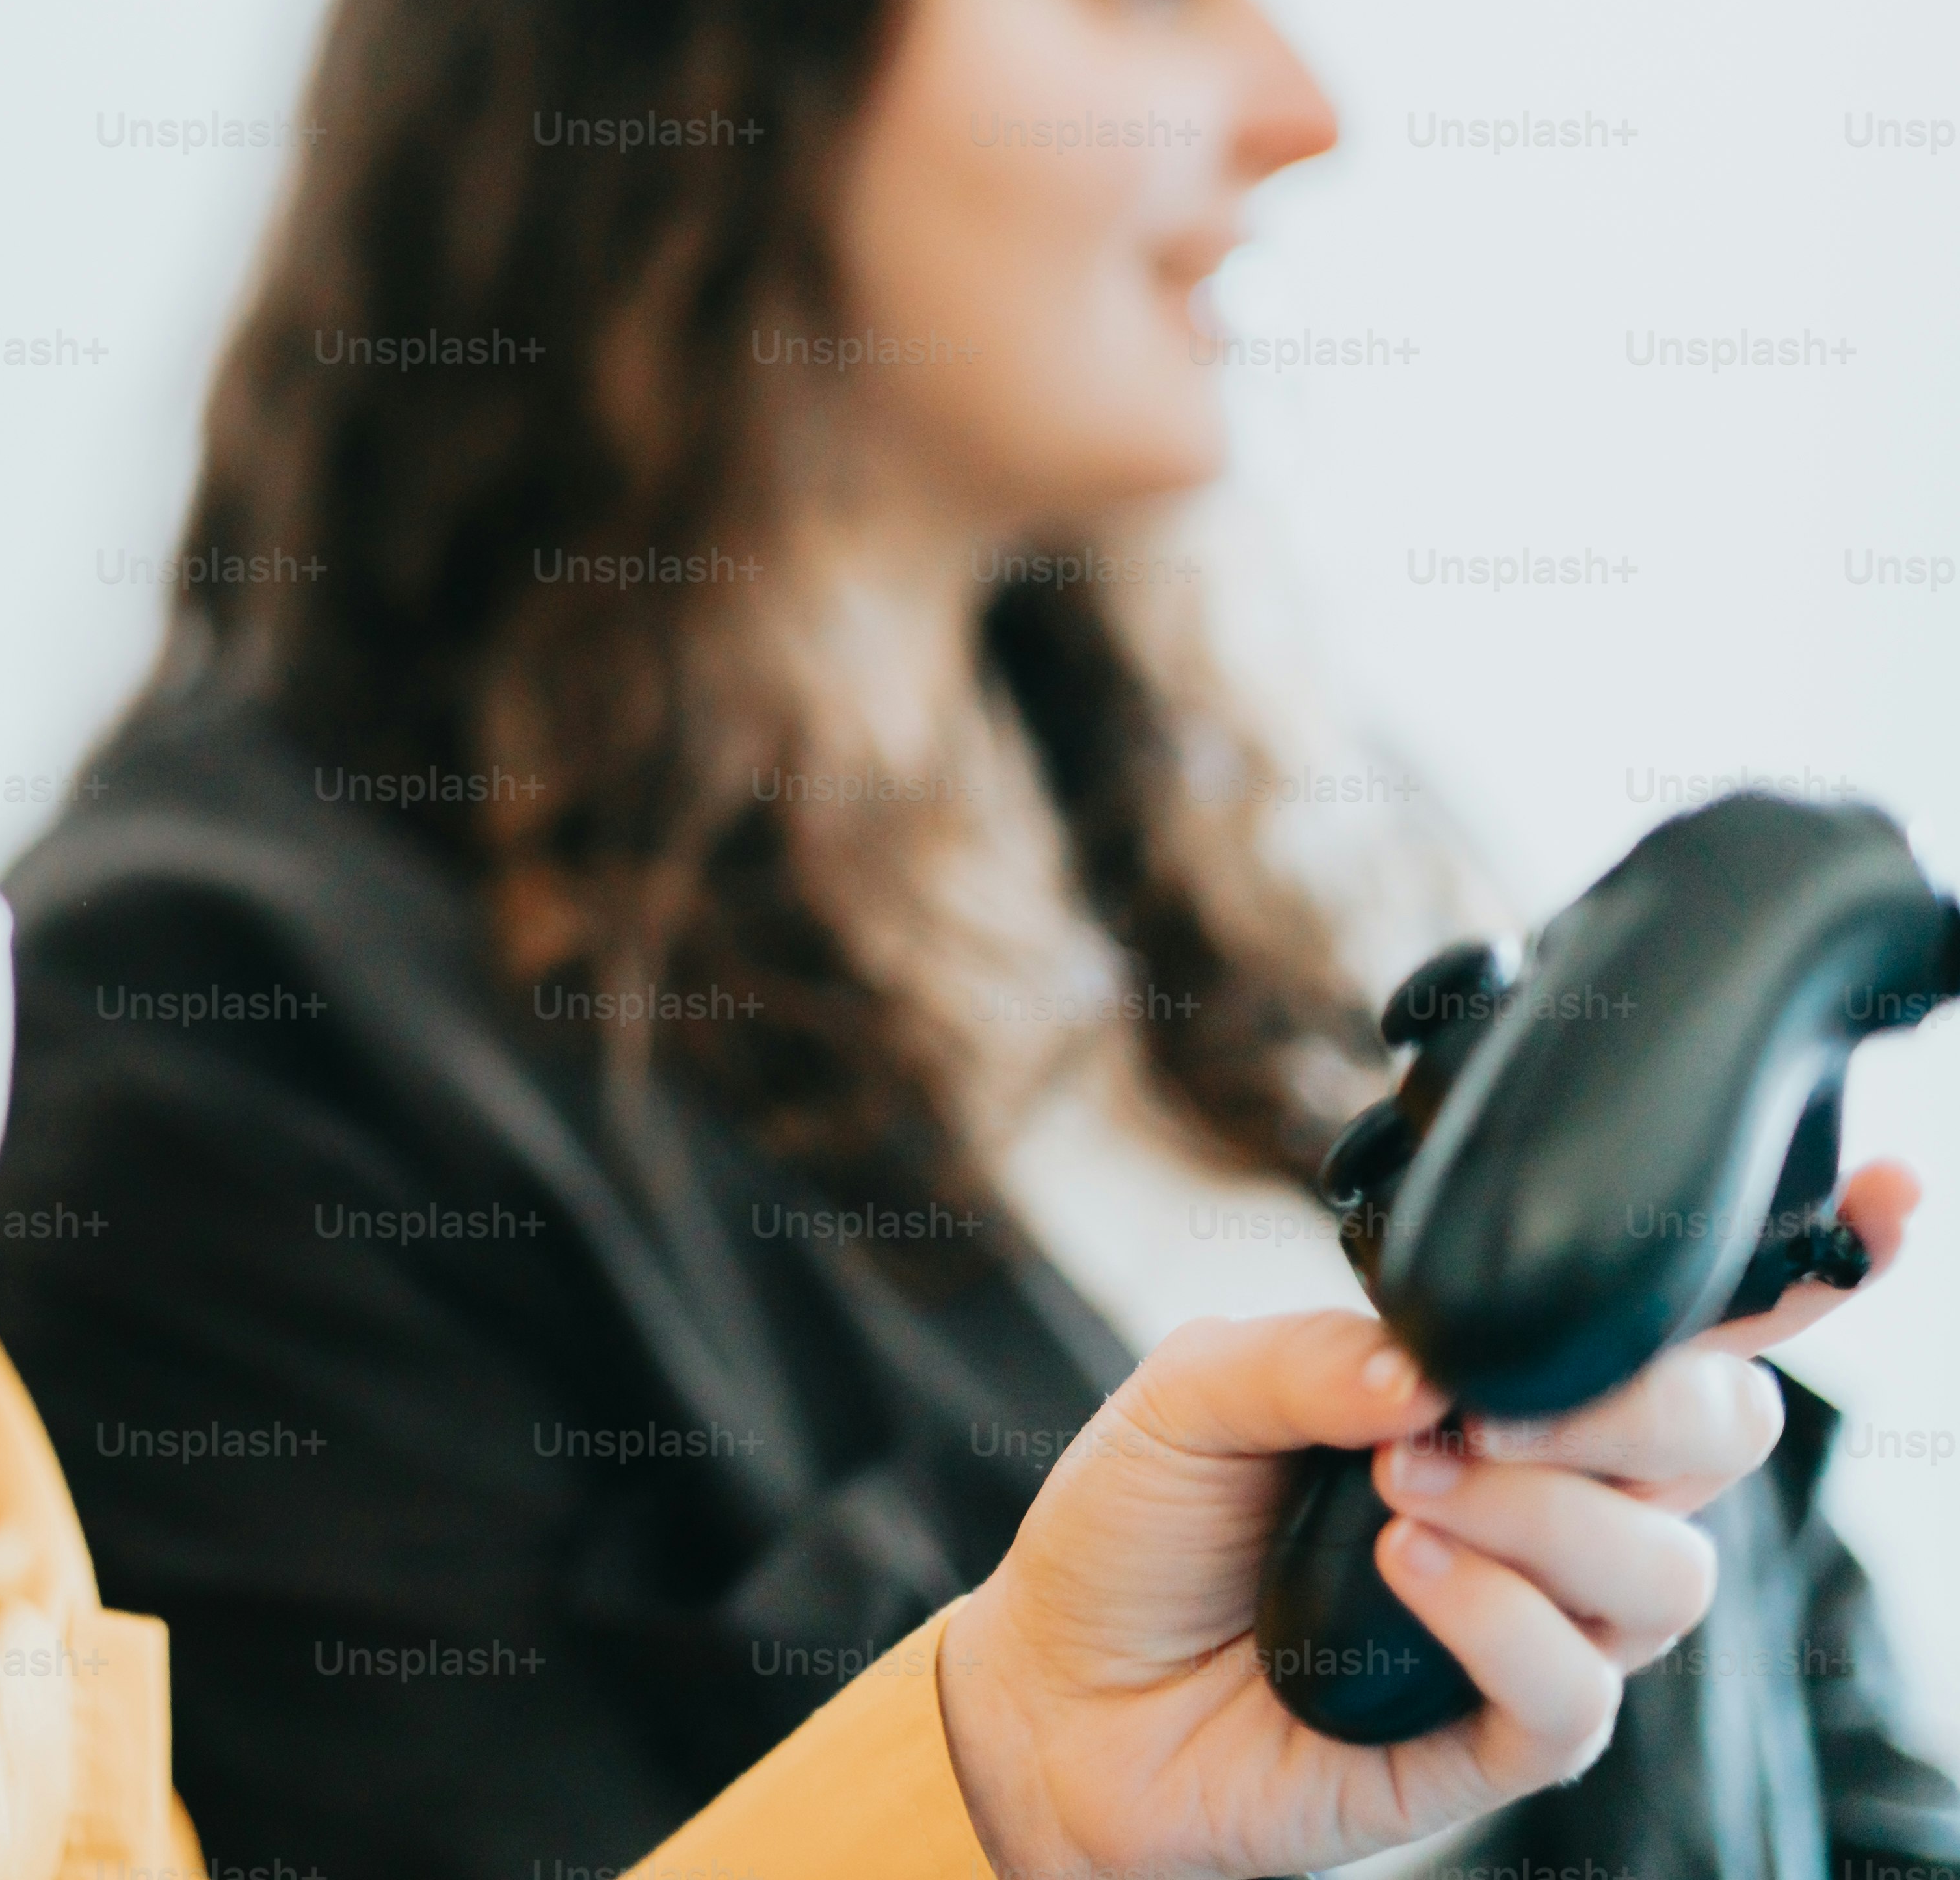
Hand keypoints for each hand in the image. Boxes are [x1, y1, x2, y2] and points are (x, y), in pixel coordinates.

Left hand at [937, 1161, 1916, 1879]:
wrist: (1060, 1687)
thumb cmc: (1136, 1529)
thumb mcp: (1185, 1392)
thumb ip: (1308, 1353)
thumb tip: (1433, 1361)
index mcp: (1497, 1395)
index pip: (1679, 1335)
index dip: (1799, 1274)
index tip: (1881, 1200)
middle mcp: (1551, 1503)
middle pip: (1721, 1435)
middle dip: (1635, 1403)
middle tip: (1478, 1409)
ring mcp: (1540, 1623)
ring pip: (1669, 1571)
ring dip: (1544, 1515)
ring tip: (1396, 1490)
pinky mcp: (1504, 1736)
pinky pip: (1578, 1687)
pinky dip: (1499, 1617)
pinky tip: (1403, 1570)